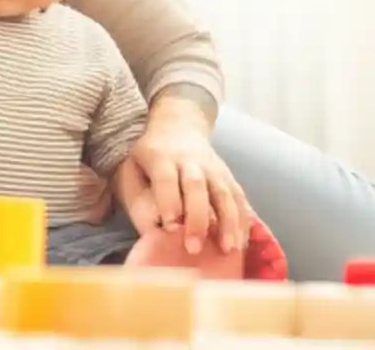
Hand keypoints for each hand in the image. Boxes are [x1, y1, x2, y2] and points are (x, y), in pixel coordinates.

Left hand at [128, 113, 252, 254]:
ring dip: (228, 222)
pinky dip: (243, 220)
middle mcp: (190, 160)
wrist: (176, 125)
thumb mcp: (131, 166)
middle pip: (196, 186)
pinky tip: (242, 242)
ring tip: (229, 250)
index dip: (169, 201)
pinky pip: (239, 197)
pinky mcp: (227, 175)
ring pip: (224, 193)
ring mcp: (212, 167)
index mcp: (161, 157)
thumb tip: (149, 231)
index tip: (169, 226)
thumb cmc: (148, 156)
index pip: (166, 178)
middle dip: (197, 218)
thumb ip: (136, 195)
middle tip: (193, 247)